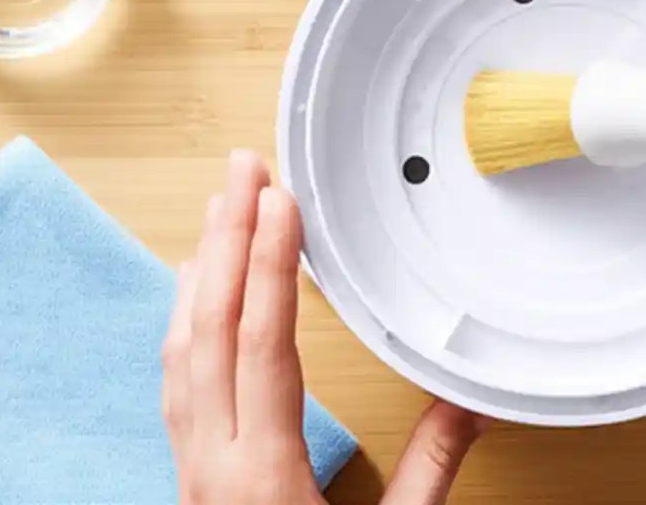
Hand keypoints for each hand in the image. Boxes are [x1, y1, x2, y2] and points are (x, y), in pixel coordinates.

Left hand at [162, 151, 485, 503]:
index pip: (260, 345)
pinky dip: (186, 318)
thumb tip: (471, 403)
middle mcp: (210, 461)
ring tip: (219, 210)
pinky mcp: (187, 470)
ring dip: (199, 270)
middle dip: (223, 239)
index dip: (266, 266)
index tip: (278, 204)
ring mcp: (189, 465)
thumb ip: (431, 470)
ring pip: (178, 347)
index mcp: (261, 475)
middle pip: (205, 327)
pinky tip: (196, 295)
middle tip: (240, 171)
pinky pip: (174, 375)